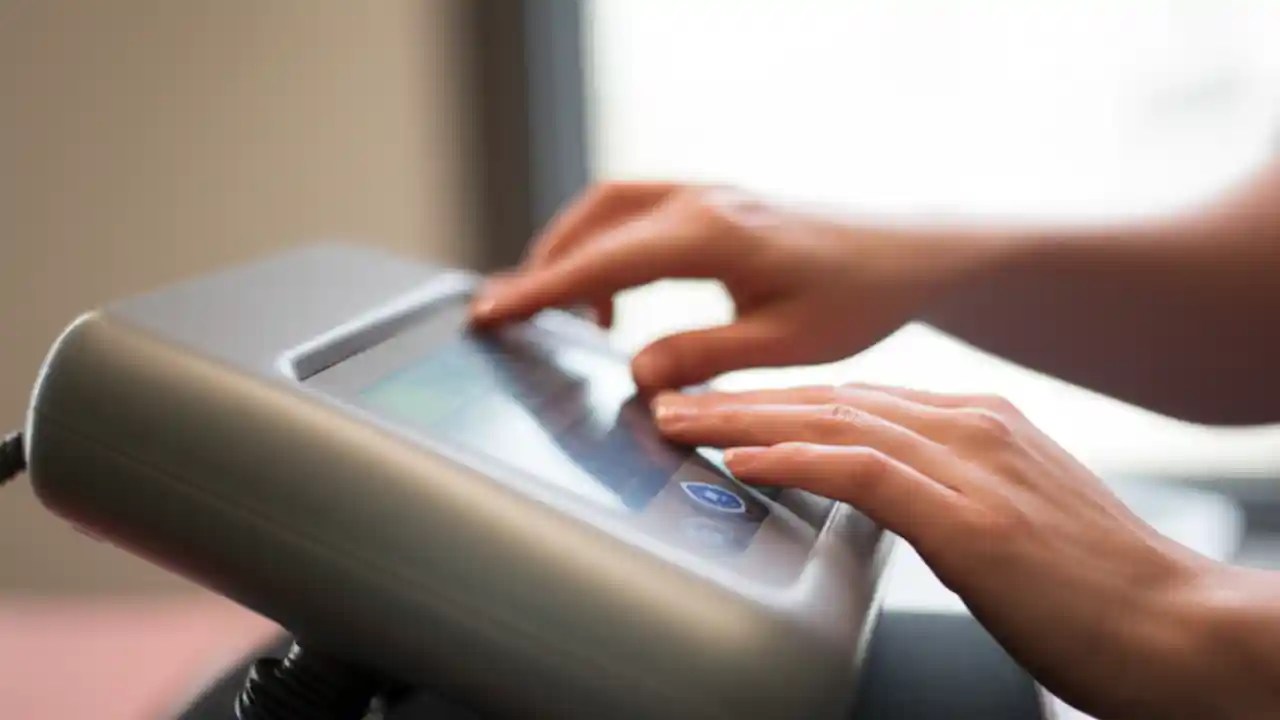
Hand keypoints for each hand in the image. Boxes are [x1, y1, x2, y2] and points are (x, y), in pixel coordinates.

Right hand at [471, 182, 1004, 390]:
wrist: (909, 255)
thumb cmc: (860, 297)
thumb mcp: (784, 344)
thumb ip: (704, 358)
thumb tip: (636, 374)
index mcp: (711, 235)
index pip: (600, 262)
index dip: (537, 290)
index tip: (488, 312)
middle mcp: (701, 202)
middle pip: (592, 220)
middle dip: (542, 266)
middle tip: (505, 314)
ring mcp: (708, 195)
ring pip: (610, 209)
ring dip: (572, 252)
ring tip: (552, 311)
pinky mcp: (716, 204)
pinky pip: (637, 213)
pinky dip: (606, 247)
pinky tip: (614, 300)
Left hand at [650, 383, 1234, 719]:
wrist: (1181, 629)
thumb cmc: (1098, 587)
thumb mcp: (1007, 516)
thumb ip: (943, 492)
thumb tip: (878, 496)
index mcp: (978, 424)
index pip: (853, 401)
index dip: (775, 402)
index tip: (718, 407)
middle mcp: (971, 428)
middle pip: (829, 402)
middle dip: (740, 401)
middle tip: (670, 402)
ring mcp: (973, 467)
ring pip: (834, 425)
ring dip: (744, 422)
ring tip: (678, 422)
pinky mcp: (973, 521)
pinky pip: (865, 476)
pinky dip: (797, 463)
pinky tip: (743, 464)